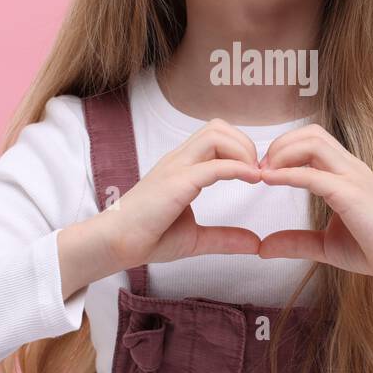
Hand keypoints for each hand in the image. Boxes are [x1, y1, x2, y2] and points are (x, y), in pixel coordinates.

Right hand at [94, 118, 263, 271]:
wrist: (115, 245)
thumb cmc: (148, 238)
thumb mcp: (196, 238)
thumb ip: (225, 238)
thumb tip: (255, 244)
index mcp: (182, 166)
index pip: (216, 136)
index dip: (241, 149)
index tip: (256, 175)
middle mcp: (179, 160)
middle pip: (218, 127)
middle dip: (245, 144)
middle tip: (257, 172)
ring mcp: (176, 168)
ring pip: (216, 135)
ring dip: (242, 150)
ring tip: (254, 175)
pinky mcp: (175, 183)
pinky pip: (213, 165)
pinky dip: (237, 168)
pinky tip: (252, 179)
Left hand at [255, 124, 372, 289]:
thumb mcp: (325, 245)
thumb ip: (295, 242)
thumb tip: (262, 248)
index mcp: (346, 172)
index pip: (313, 140)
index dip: (284, 148)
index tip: (263, 171)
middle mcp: (350, 167)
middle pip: (310, 132)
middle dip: (279, 144)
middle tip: (259, 168)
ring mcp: (352, 177)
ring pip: (312, 142)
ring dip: (282, 153)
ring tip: (263, 173)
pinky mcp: (351, 193)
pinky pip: (313, 174)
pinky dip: (287, 174)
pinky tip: (269, 180)